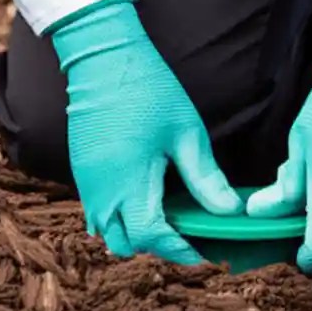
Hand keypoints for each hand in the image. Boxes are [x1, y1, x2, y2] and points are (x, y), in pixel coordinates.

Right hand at [50, 0, 243, 264]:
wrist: (102, 57)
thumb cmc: (148, 89)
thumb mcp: (186, 132)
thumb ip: (205, 177)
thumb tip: (230, 211)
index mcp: (129, 183)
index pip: (152, 238)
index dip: (180, 251)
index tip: (205, 253)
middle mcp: (101, 191)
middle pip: (125, 244)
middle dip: (155, 246)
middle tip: (186, 233)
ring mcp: (87, 182)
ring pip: (106, 230)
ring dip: (134, 231)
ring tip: (165, 214)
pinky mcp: (81, 170)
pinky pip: (97, 211)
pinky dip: (120, 215)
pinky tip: (145, 194)